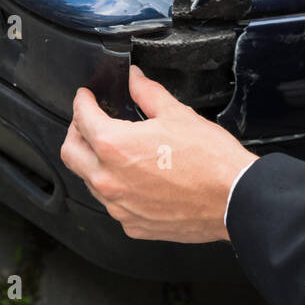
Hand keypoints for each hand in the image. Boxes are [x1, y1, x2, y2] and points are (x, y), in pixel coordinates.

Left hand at [60, 65, 255, 243]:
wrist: (233, 199)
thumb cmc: (211, 160)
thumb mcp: (178, 114)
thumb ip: (148, 93)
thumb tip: (135, 80)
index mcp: (115, 145)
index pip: (82, 118)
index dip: (83, 101)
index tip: (86, 97)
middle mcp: (109, 179)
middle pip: (70, 152)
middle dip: (76, 132)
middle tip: (90, 121)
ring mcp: (118, 206)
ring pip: (89, 180)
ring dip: (94, 162)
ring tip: (116, 150)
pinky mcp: (132, 224)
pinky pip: (113, 203)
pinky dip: (117, 188)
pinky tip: (135, 178)